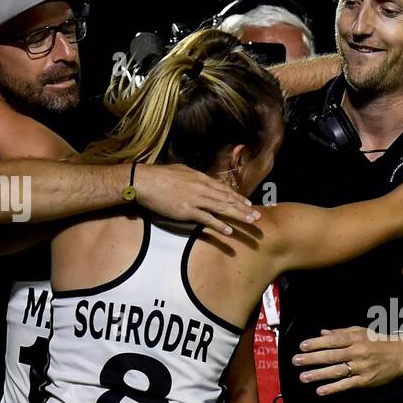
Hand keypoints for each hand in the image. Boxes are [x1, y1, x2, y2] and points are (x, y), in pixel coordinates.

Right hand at [134, 163, 258, 236]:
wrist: (144, 181)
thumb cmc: (159, 175)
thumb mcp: (181, 171)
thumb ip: (194, 176)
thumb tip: (202, 179)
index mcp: (200, 178)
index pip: (224, 189)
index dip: (238, 197)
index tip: (249, 204)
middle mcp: (202, 188)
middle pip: (228, 199)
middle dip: (244, 208)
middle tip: (258, 216)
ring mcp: (196, 199)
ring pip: (222, 208)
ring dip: (238, 216)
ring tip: (251, 223)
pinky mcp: (187, 211)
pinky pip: (207, 219)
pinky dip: (219, 226)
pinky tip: (229, 231)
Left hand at [292, 326, 402, 395]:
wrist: (402, 354)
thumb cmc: (379, 342)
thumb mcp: (361, 332)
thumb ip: (341, 332)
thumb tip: (322, 333)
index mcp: (355, 339)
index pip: (332, 340)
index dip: (316, 343)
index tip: (302, 346)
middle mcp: (357, 352)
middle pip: (331, 356)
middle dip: (312, 358)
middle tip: (296, 361)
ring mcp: (361, 367)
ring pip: (336, 371)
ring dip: (318, 374)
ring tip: (303, 377)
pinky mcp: (365, 380)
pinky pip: (347, 384)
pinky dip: (333, 388)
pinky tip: (320, 391)